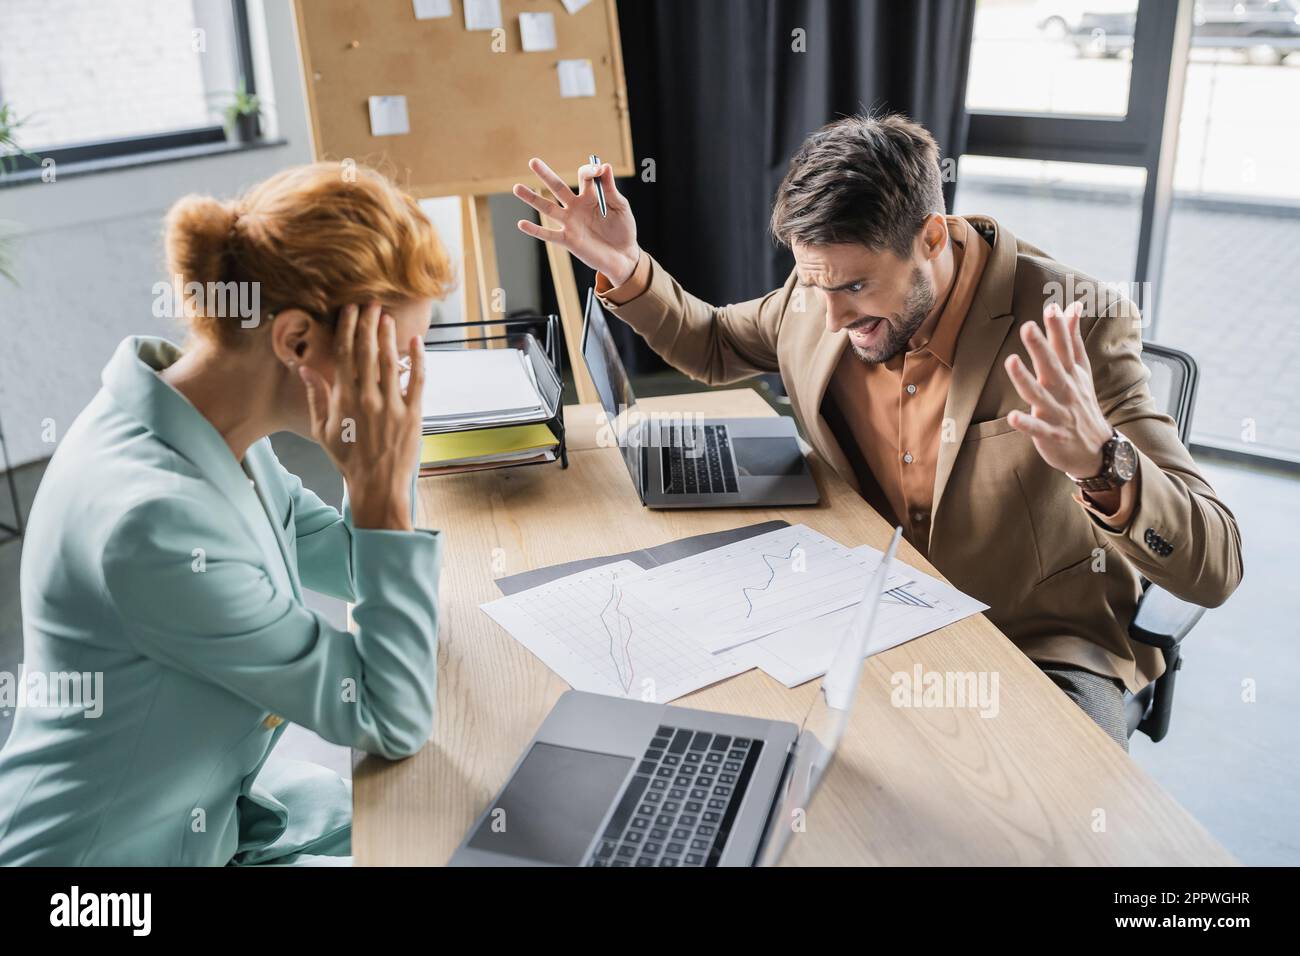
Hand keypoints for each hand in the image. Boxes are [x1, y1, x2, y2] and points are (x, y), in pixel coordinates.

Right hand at [298, 302, 424, 530]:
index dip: (347, 329)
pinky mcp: (413, 413)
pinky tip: (417, 341)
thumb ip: (316, 397)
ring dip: (388, 336)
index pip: (344, 355)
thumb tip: (305, 369)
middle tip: (370, 302)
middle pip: (366, 352)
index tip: (349, 310)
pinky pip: (418, 380)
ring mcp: (392, 404)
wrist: (376, 484)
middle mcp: (367, 397)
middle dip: (367, 324)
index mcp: (344, 399)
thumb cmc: (348, 458)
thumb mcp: (323, 430)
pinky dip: (418, 359)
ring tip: (386, 316)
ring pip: (390, 361)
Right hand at [512, 157, 640, 284]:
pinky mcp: (569, 240)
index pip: (584, 177)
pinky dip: (535, 230)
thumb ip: (611, 188)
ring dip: (532, 198)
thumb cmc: (623, 229)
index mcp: (591, 196)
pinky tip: (521, 224)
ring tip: (516, 188)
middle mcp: (577, 207)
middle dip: (545, 174)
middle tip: (533, 161)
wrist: (624, 256)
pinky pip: (549, 235)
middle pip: (558, 187)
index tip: (598, 171)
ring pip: (548, 208)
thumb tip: (604, 166)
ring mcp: (570, 223)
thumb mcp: (621, 206)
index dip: (590, 170)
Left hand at [1005, 301, 1113, 479]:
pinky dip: (1026, 423)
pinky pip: (1037, 429)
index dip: (1059, 328)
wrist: (1097, 450)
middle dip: (1041, 347)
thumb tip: (1072, 305)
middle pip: (1052, 367)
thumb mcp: (1080, 371)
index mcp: (1071, 374)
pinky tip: (1013, 416)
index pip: (1065, 348)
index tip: (1051, 307)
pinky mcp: (1050, 435)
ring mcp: (1058, 413)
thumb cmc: (1081, 404)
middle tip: (1028, 326)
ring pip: (1040, 395)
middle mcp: (1065, 391)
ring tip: (1011, 361)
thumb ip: (1073, 339)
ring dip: (1025, 379)